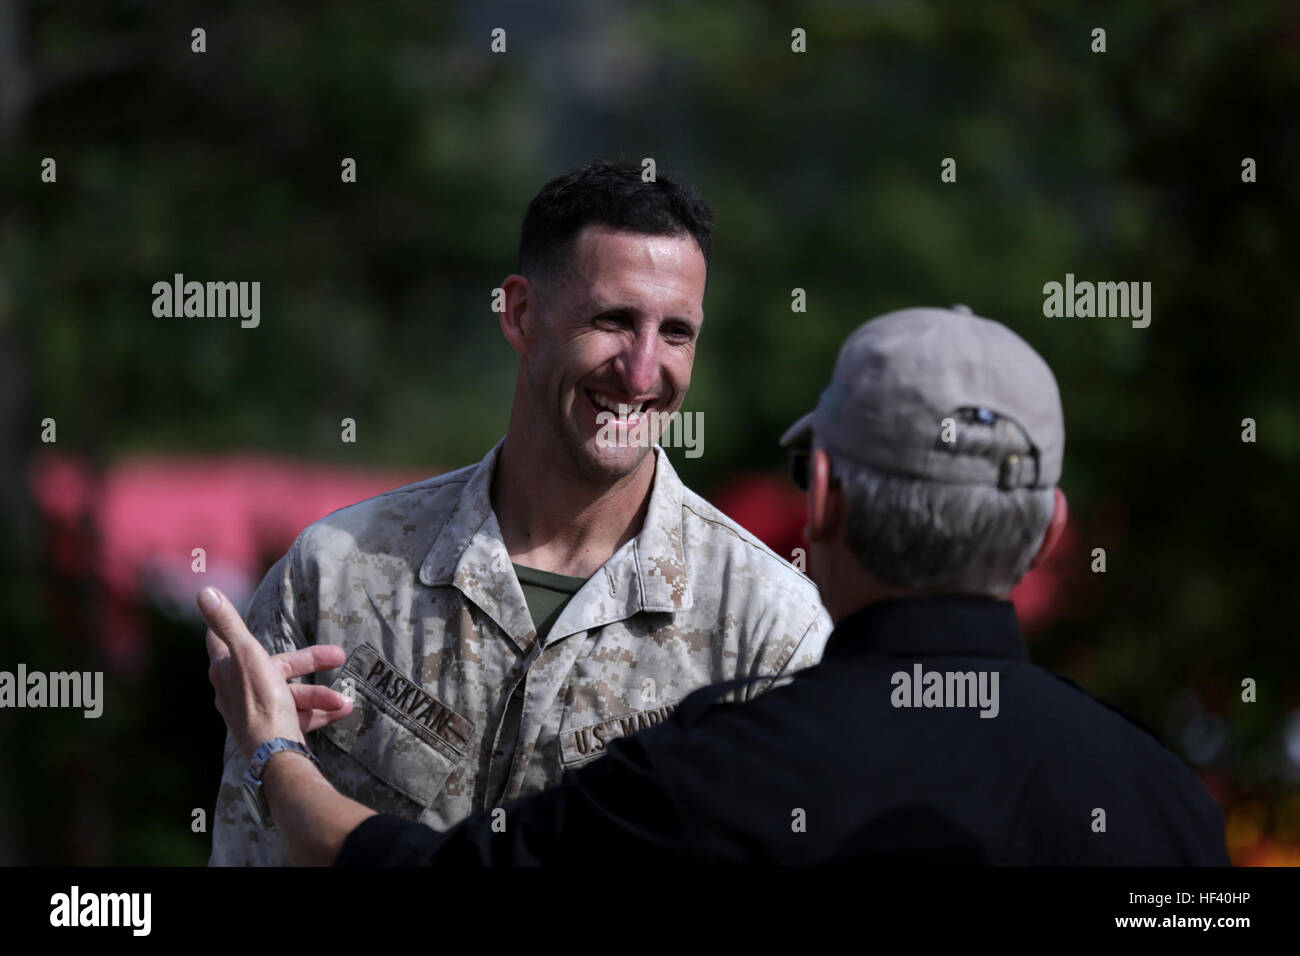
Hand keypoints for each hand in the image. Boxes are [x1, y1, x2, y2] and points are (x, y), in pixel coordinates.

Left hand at [199, 586, 353, 761]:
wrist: (276, 755)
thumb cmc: (261, 703)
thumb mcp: (248, 656)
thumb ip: (229, 624)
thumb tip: (204, 591)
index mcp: (228, 671)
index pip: (221, 643)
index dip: (224, 629)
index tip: (225, 617)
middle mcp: (238, 692)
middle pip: (275, 667)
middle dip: (310, 662)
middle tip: (338, 655)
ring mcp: (257, 713)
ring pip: (292, 694)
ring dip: (321, 694)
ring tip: (344, 699)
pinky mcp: (274, 731)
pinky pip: (300, 716)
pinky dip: (321, 712)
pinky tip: (343, 710)